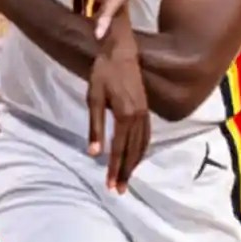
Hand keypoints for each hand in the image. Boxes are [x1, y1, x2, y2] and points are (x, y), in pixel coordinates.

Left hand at [87, 2, 149, 194]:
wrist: (120, 52)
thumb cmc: (103, 73)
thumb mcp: (93, 98)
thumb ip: (95, 127)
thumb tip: (94, 153)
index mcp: (125, 115)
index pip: (118, 148)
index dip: (114, 168)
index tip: (110, 185)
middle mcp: (138, 117)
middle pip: (133, 151)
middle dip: (125, 171)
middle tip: (119, 190)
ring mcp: (145, 113)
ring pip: (142, 145)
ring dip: (134, 164)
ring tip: (127, 178)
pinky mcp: (146, 109)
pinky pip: (147, 136)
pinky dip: (141, 150)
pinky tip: (136, 157)